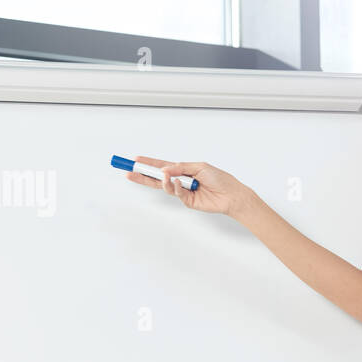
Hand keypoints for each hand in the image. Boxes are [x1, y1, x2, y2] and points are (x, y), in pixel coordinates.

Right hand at [127, 156, 260, 219]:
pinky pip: (177, 194)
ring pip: (165, 186)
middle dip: (143, 175)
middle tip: (129, 172)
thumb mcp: (199, 167)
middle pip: (157, 178)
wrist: (232, 195)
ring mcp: (183, 192)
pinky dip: (176, 187)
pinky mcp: (187, 201)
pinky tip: (178, 182)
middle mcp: (181, 180)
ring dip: (162, 180)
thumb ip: (180, 167)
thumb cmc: (220, 179)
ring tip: (162, 175)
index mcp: (183, 169)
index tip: (135, 160)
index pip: (162, 165)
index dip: (148, 163)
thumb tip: (164, 169)